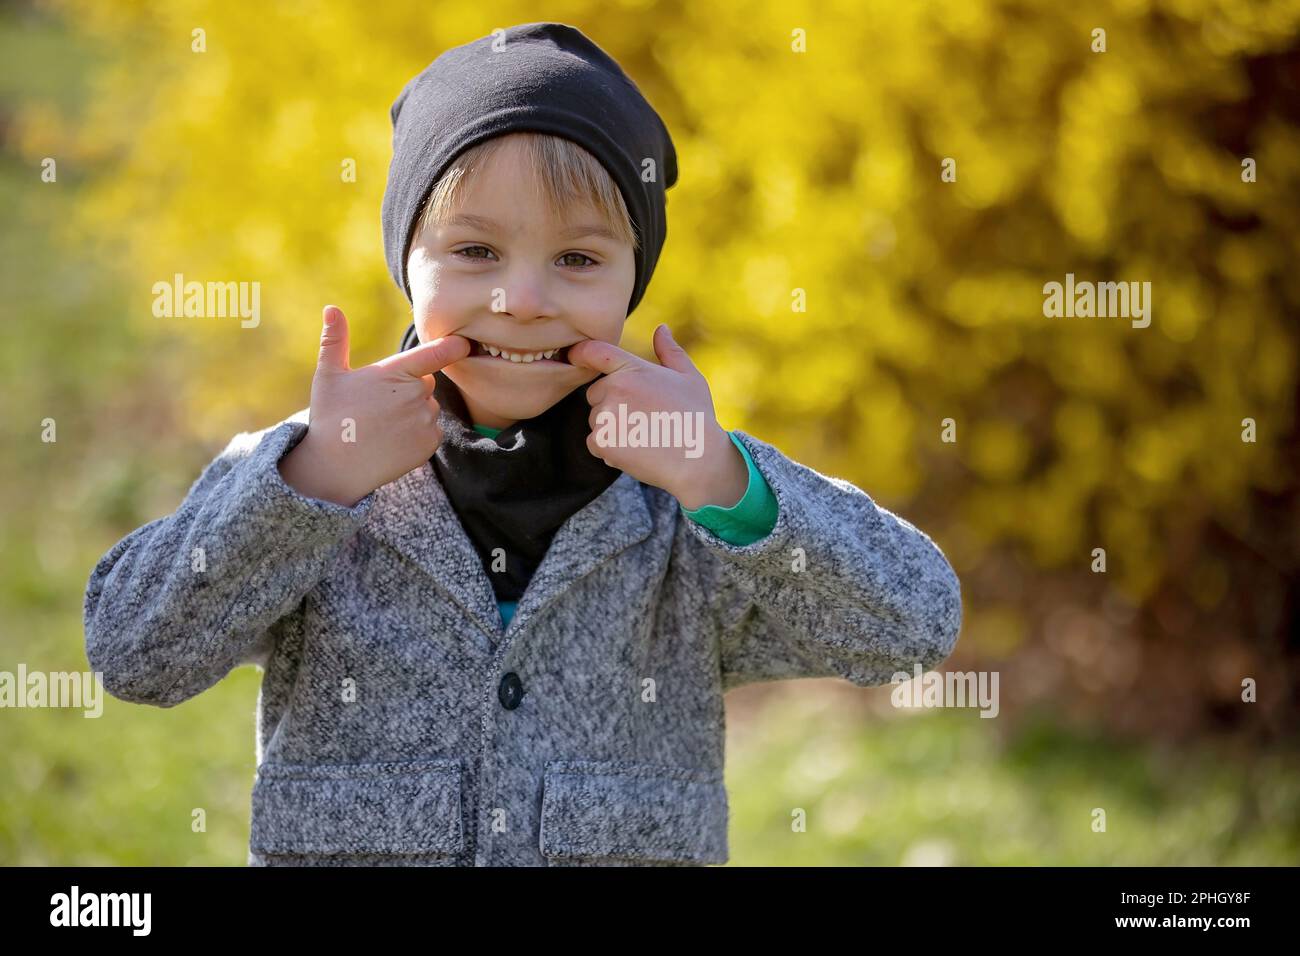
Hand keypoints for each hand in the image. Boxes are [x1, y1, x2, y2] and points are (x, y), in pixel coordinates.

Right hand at [277, 305, 469, 506]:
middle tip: (378, 404)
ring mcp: (425, 420)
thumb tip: (331, 308)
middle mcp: (416, 395)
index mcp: (396, 372)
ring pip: (428, 407)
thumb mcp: (329, 375)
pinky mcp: (430, 443)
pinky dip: (418, 433)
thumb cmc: (330, 416)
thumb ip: (335, 340)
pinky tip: (393, 440)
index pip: (436, 354)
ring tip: (383, 425)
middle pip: (425, 382)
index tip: (465, 342)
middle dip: (409, 388)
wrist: (335, 466)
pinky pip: (432, 430)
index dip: (454, 346)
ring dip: (414, 412)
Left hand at [567, 324, 748, 509]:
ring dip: (612, 428)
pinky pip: (595, 443)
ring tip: (643, 435)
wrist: (698, 459)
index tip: (576, 358)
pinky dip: (610, 449)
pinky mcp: (602, 441)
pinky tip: (636, 449)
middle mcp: (615, 388)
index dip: (580, 354)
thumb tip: (661, 329)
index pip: (594, 352)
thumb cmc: (696, 417)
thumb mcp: (689, 378)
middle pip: (595, 393)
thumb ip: (670, 351)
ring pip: (596, 420)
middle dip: (611, 404)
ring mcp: (606, 415)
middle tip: (642, 417)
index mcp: (632, 368)